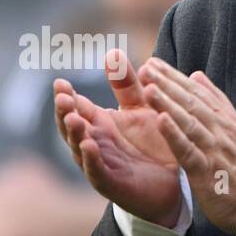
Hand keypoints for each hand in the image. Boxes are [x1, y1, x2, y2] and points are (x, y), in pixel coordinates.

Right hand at [53, 49, 181, 226]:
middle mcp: (94, 143)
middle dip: (64, 113)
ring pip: (79, 149)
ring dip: (74, 134)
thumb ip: (127, 84)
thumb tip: (112, 51)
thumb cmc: (154, 145)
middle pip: (71, 127)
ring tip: (72, 118)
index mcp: (99, 124)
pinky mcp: (112, 184)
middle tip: (62, 97)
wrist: (176, 184)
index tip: (59, 82)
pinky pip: (96, 172)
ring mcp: (100, 164)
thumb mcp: (142, 108)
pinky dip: (90, 160)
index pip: (76, 107)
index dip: (66, 96)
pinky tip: (89, 145)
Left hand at [137, 57, 235, 233]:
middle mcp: (220, 130)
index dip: (174, 76)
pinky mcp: (207, 171)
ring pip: (189, 122)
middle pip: (191, 102)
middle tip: (146, 67)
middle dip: (167, 83)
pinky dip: (174, 134)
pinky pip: (189, 150)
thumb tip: (197, 75)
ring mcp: (214, 149)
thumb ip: (216, 101)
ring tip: (148, 88)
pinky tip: (160, 120)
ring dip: (167, 103)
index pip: (196, 92)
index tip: (154, 62)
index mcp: (225, 119)